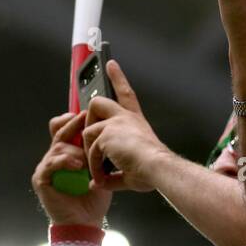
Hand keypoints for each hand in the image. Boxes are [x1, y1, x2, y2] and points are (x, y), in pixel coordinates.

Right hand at [32, 111, 110, 226]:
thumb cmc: (94, 195)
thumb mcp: (101, 167)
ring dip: (74, 149)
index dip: (73, 117)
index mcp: (69, 151)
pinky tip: (78, 165)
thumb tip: (109, 130)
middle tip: (84, 120)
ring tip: (87, 158)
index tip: (86, 112)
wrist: (86, 220)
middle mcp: (55, 156)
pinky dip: (65, 162)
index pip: (65, 126)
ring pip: (58, 146)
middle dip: (72, 123)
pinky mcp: (42, 179)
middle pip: (58, 130)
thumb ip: (100, 150)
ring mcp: (47, 167)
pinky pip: (51, 164)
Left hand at [83, 60, 168, 191]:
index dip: (118, 77)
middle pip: (98, 103)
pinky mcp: (107, 132)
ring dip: (89, 151)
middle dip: (88, 117)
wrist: (157, 168)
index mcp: (135, 122)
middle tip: (93, 138)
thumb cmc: (151, 169)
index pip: (126, 94)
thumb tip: (98, 181)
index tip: (110, 64)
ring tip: (99, 168)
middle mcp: (126, 118)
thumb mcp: (130, 168)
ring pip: (88, 129)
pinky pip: (89, 149)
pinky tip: (101, 175)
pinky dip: (93, 165)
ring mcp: (116, 123)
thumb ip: (113, 173)